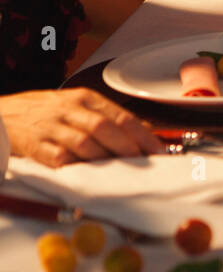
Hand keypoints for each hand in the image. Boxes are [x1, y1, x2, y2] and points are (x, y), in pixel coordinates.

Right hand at [0, 88, 163, 167]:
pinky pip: (58, 157)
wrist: (1, 113)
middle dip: (127, 148)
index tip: (158, 151)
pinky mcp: (34, 145)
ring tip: (120, 171)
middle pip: (104, 128)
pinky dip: (75, 166)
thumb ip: (109, 116)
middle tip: (142, 163)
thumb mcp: (77, 105)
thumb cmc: (44, 111)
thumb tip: (145, 130)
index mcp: (84, 99)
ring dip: (105, 159)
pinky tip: (87, 173)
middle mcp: (69, 110)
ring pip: (83, 143)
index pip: (120, 116)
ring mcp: (51, 127)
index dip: (142, 135)